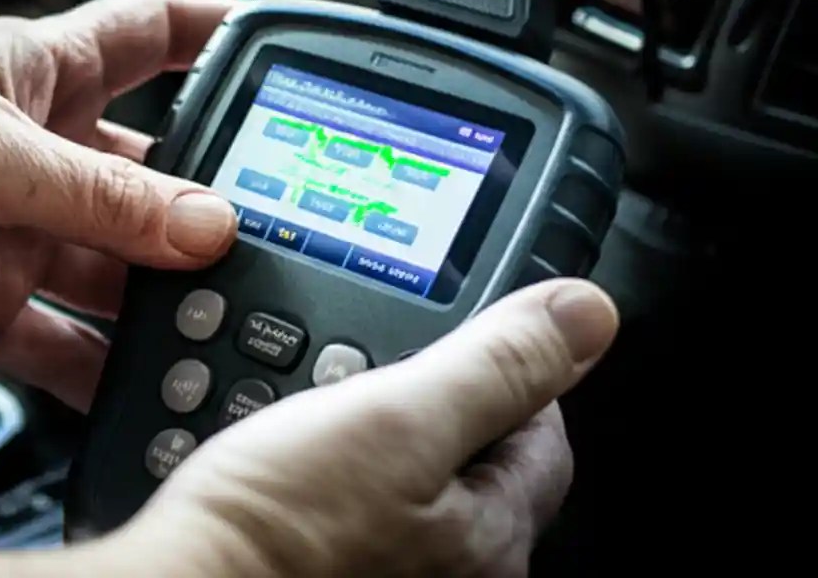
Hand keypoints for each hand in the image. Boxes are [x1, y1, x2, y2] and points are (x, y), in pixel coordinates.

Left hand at [0, 0, 239, 408]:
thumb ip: (100, 198)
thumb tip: (205, 225)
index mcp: (44, 79)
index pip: (152, 37)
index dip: (219, 37)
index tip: (282, 57)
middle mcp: (42, 157)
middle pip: (155, 176)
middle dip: (210, 207)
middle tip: (271, 243)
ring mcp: (18, 233)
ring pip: (118, 271)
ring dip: (163, 302)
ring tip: (219, 329)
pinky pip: (64, 345)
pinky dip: (100, 372)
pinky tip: (140, 390)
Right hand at [118, 278, 618, 577]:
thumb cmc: (280, 532)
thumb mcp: (400, 420)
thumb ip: (496, 365)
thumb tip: (586, 315)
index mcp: (491, 535)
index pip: (539, 429)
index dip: (505, 364)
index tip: (463, 330)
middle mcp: (451, 570)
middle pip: (470, 459)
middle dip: (428, 399)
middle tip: (372, 360)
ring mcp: (390, 576)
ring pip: (403, 480)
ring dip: (367, 430)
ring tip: (317, 400)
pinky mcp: (329, 572)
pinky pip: (347, 506)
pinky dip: (325, 470)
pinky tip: (286, 458)